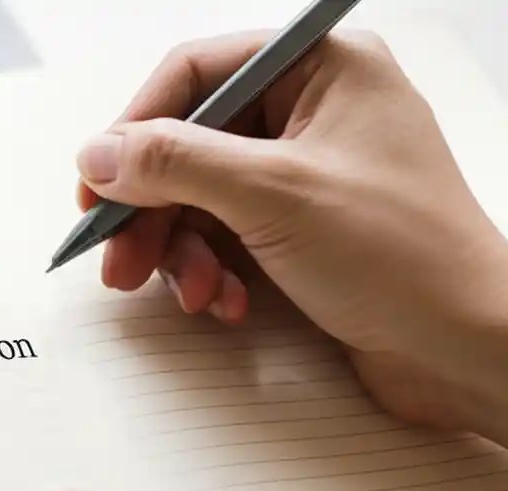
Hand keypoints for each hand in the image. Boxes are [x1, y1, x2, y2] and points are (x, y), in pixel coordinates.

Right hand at [76, 30, 507, 444]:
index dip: (135, 128)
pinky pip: (229, 235)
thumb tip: (98, 153)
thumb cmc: (401, 257)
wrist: (465, 349)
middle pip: (191, 143)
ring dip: (181, 251)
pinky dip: (215, 270)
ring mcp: (309, 172)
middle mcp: (315, 111)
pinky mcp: (305, 227)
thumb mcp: (272, 195)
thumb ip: (175, 163)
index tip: (97, 184)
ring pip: (203, 196)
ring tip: (188, 293)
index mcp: (322, 69)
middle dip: (153, 209)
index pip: (197, 74)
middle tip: (118, 260)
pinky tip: (225, 303)